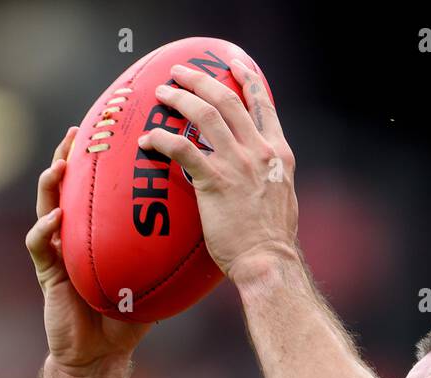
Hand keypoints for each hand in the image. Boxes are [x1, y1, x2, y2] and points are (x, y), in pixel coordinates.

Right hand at [26, 127, 150, 370]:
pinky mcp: (47, 273)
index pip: (98, 189)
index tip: (115, 133)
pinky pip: (40, 246)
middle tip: (79, 132)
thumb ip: (174, 254)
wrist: (100, 353)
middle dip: (69, 157)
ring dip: (49, 184)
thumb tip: (216, 231)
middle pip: (68, 187)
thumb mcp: (156, 278)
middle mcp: (74, 234)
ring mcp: (57, 251)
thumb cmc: (128, 316)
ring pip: (46, 207)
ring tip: (59, 165)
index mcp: (98, 231)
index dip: (103, 162)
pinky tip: (54, 218)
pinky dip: (45, 230)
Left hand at [139, 59, 299, 279]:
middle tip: (180, 72)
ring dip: (180, 98)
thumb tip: (261, 170)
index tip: (234, 64)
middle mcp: (259, 151)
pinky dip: (162, 139)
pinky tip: (148, 139)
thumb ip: (271, 175)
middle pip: (227, 100)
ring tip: (162, 92)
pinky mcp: (214, 181)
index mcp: (278, 153)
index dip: (246, 80)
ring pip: (204, 115)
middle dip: (201, 80)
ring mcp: (237, 164)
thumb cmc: (272, 239)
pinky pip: (182, 150)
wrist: (268, 260)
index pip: (262, 105)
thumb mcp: (282, 196)